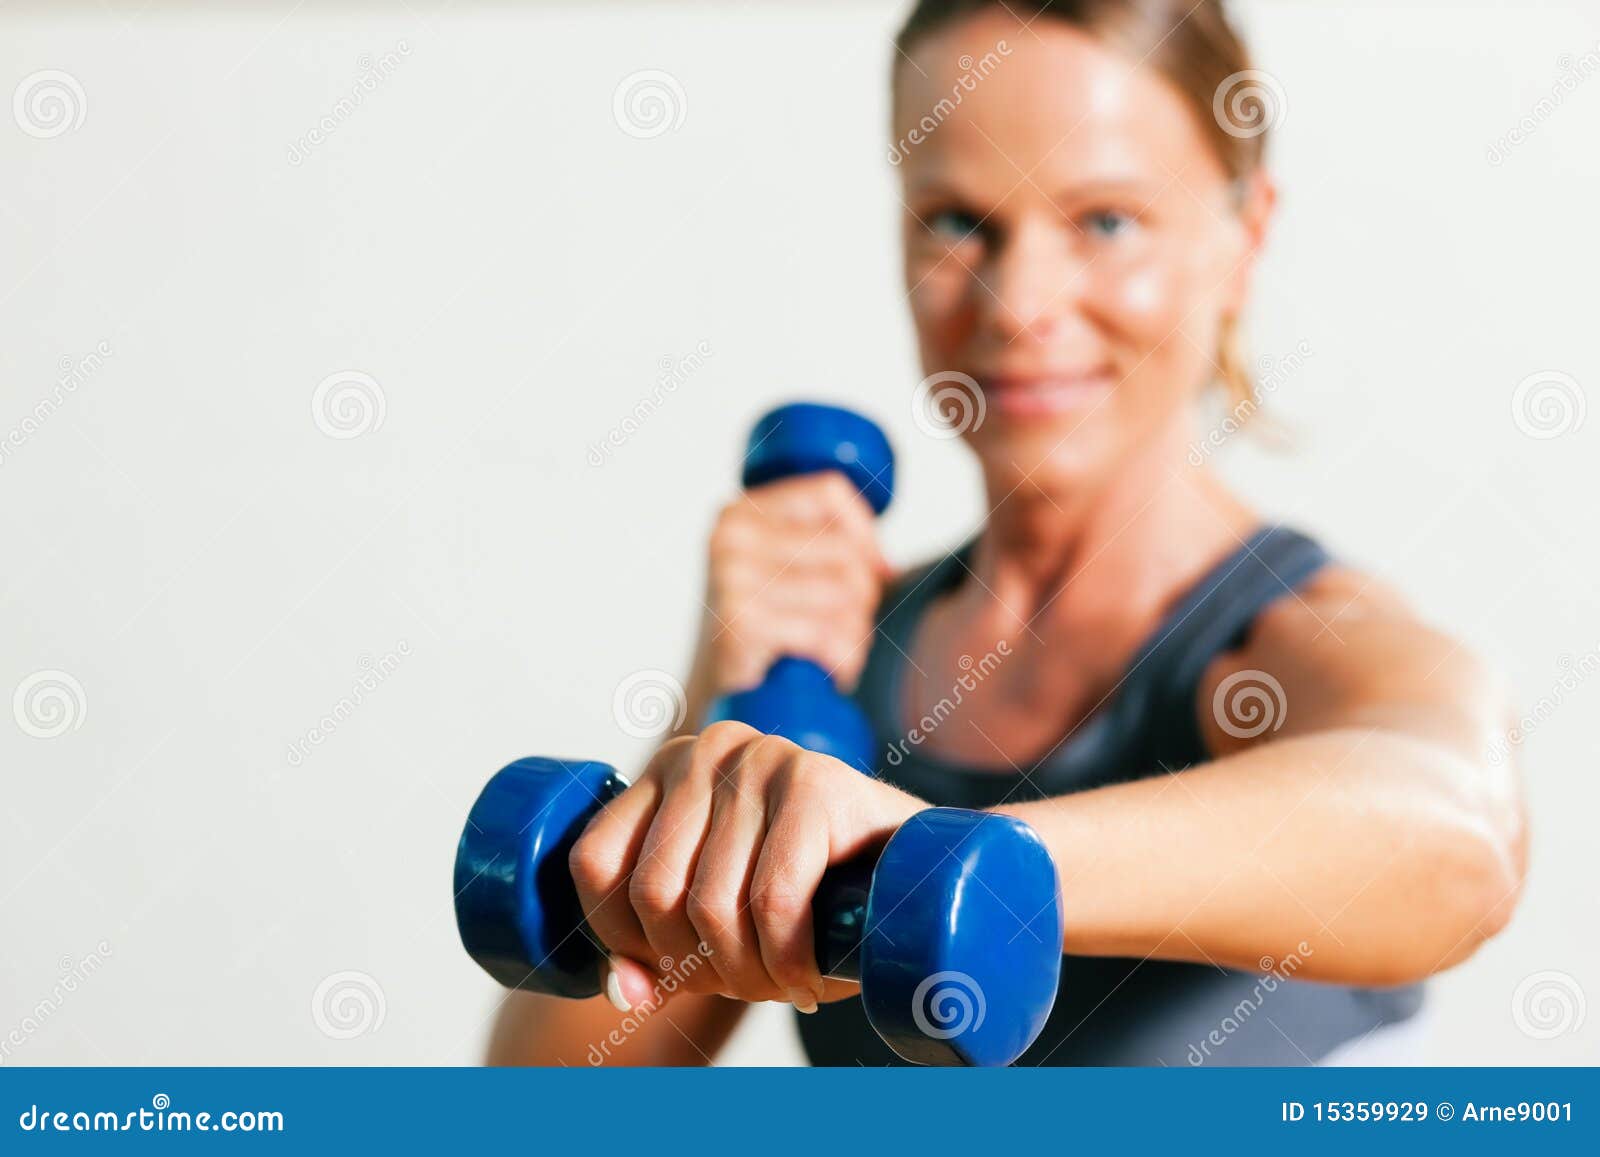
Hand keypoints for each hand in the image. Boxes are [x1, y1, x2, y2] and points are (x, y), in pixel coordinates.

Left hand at [567, 721, 923, 1013]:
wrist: (918, 867)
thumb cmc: (810, 893)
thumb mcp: (718, 922)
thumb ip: (654, 952)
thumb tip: (621, 989)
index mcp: (665, 772)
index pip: (595, 864)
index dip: (622, 939)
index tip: (674, 971)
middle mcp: (706, 751)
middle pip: (653, 892)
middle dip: (700, 967)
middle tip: (750, 987)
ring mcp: (762, 758)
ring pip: (712, 904)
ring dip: (750, 975)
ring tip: (782, 983)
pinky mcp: (816, 782)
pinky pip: (774, 899)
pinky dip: (787, 959)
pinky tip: (808, 975)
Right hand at [705, 471, 890, 692]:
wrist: (718, 690)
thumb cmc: (762, 626)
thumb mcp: (782, 570)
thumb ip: (826, 546)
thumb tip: (884, 569)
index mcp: (740, 513)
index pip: (828, 491)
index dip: (866, 532)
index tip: (877, 569)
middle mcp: (732, 538)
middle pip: (845, 550)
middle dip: (865, 597)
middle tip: (851, 627)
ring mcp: (733, 580)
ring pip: (845, 594)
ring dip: (857, 634)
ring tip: (839, 651)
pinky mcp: (742, 624)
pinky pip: (826, 633)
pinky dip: (842, 659)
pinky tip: (832, 671)